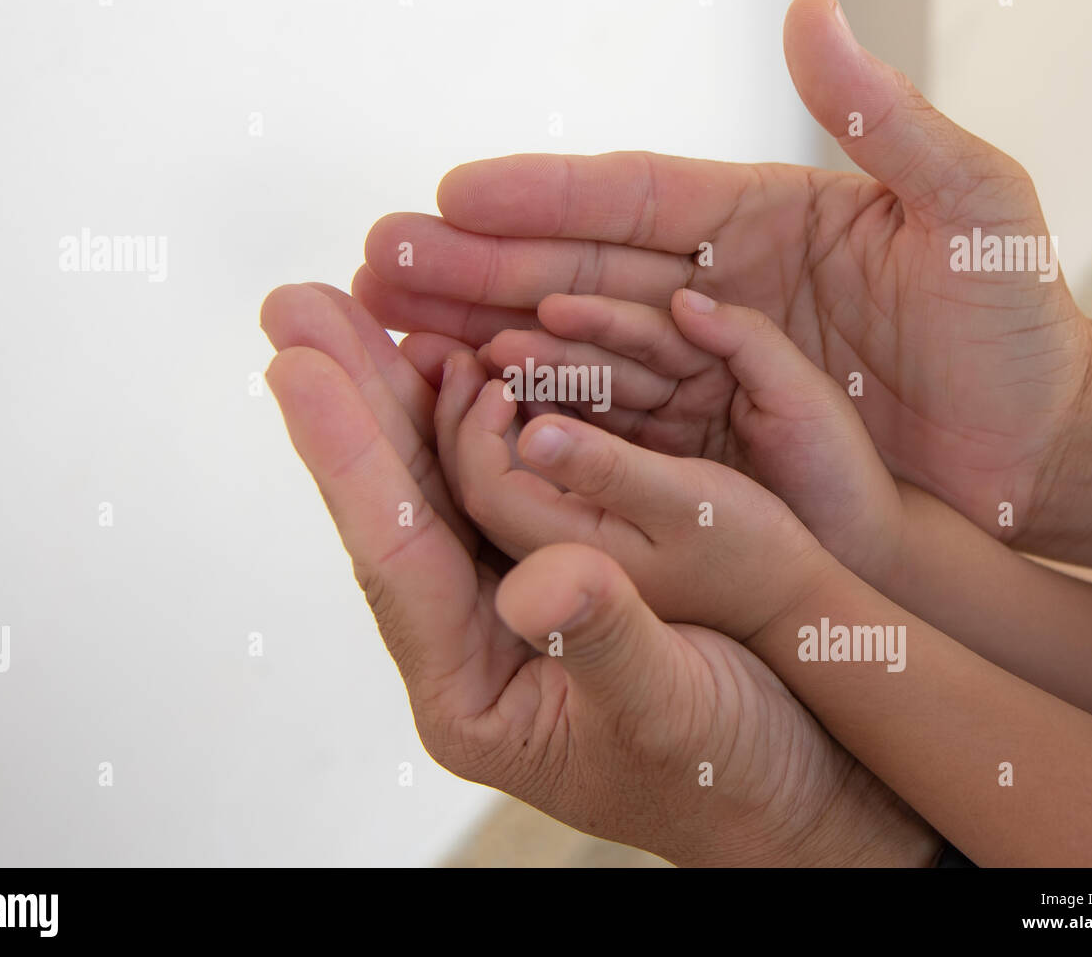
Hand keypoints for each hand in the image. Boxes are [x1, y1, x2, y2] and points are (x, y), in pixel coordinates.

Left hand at [260, 282, 937, 865]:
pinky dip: (474, 413)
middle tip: (297, 306)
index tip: (295, 364)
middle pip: (397, 503)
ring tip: (359, 312)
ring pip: (437, 483)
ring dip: (399, 393)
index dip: (345, 455)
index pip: (395, 555)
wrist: (796, 786)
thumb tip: (535, 579)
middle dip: (350, 399)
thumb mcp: (674, 712)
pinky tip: (458, 358)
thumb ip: (604, 645)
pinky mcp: (554, 574)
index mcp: (475, 691)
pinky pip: (494, 482)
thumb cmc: (734, 773)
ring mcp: (510, 603)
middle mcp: (475, 641)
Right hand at [355, 0, 1091, 546]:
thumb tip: (810, 12)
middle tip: (377, 263)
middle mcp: (715, 287)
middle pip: (576, 270)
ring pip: (575, 348)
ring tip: (392, 331)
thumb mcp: (971, 199)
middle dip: (474, 267)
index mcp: (761, 217)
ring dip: (481, 340)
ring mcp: (705, 368)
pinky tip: (469, 410)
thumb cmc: (1018, 321)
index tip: (451, 192)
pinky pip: (613, 426)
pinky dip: (541, 417)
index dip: (541, 194)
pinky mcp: (711, 443)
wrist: (1040, 447)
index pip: (632, 197)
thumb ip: (883, 116)